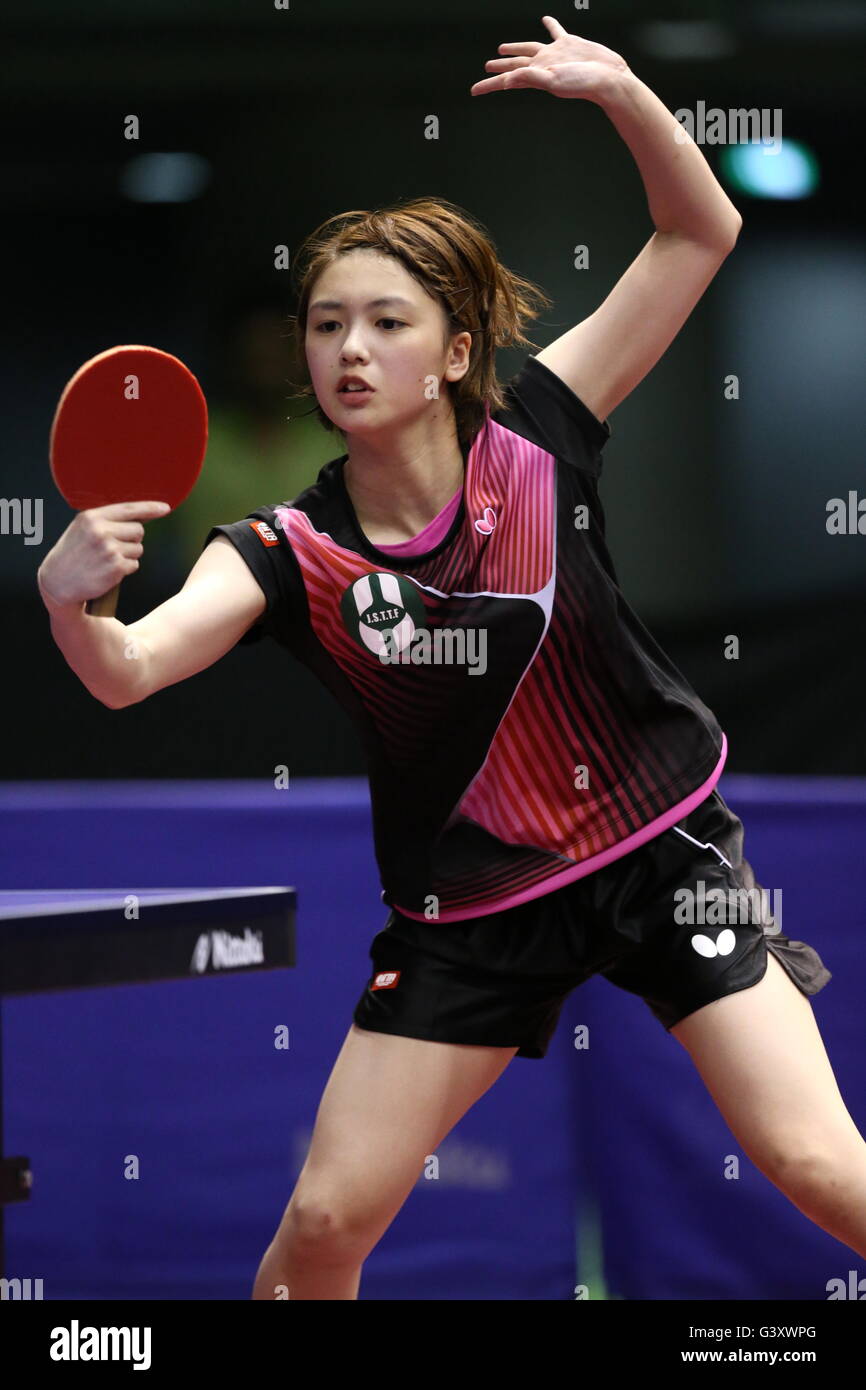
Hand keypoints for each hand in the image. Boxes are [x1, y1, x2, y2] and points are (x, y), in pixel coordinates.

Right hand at [37, 500, 169, 610]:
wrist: (58, 581)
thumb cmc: (73, 553)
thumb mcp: (83, 528)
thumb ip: (107, 520)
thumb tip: (142, 515)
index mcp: (92, 517)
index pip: (129, 508)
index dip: (150, 508)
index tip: (165, 508)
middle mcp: (101, 531)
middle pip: (138, 530)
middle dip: (132, 539)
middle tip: (114, 547)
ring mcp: (109, 549)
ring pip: (138, 548)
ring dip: (129, 555)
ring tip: (107, 560)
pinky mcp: (116, 567)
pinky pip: (134, 564)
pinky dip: (125, 569)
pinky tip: (108, 570)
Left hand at [470, 14, 629, 102]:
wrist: (609, 78)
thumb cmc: (582, 83)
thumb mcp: (553, 81)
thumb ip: (530, 78)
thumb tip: (507, 81)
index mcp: (535, 74)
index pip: (506, 80)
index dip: (489, 84)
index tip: (473, 91)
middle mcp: (542, 64)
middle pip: (514, 64)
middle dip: (499, 67)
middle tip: (486, 67)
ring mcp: (555, 53)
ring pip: (529, 48)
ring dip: (516, 48)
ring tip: (502, 48)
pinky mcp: (569, 43)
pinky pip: (555, 31)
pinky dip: (550, 26)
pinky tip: (546, 20)